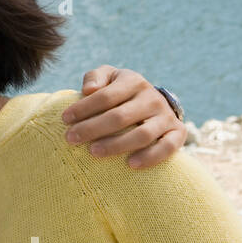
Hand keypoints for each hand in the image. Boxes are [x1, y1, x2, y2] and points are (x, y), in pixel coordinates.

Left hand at [60, 66, 184, 168]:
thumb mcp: (109, 77)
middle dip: (92, 128)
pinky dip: (150, 157)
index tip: (64, 120)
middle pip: (120, 116)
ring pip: (142, 134)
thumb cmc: (120, 92)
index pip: (105, 96)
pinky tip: (130, 165)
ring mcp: (166, 116)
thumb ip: (95, 77)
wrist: (154, 102)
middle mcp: (152, 98)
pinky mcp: (178, 133)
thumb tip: (88, 90)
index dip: (83, 108)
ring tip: (93, 152)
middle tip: (71, 139)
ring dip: (116, 145)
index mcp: (133, 81)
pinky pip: (167, 147)